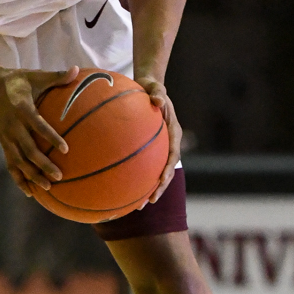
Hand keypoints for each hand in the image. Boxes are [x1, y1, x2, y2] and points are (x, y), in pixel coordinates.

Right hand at [0, 66, 79, 195]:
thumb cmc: (17, 81)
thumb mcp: (36, 76)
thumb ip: (57, 76)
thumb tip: (77, 70)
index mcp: (22, 109)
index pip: (38, 125)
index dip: (51, 137)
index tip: (65, 149)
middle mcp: (13, 126)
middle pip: (28, 150)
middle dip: (43, 164)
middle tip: (59, 175)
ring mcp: (6, 137)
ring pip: (19, 161)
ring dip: (32, 175)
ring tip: (48, 187)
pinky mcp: (4, 144)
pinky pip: (11, 164)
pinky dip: (19, 179)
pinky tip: (29, 192)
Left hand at [136, 75, 180, 203]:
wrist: (151, 89)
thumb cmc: (152, 88)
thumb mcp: (156, 87)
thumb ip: (158, 93)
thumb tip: (157, 99)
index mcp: (173, 133)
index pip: (173, 155)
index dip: (168, 169)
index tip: (161, 179)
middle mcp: (168, 145)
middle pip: (166, 171)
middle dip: (159, 188)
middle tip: (148, 201)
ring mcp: (159, 149)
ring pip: (155, 173)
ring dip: (148, 189)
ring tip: (136, 206)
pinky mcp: (148, 150)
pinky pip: (142, 166)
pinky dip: (134, 178)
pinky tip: (119, 189)